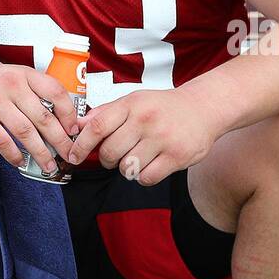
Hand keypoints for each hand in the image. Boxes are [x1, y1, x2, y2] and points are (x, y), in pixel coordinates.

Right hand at [0, 61, 77, 169]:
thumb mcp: (12, 76)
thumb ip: (33, 92)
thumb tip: (60, 118)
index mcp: (24, 74)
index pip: (55, 91)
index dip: (68, 113)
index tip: (74, 130)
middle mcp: (11, 85)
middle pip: (43, 117)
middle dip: (60, 140)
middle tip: (69, 155)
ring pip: (25, 132)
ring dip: (40, 152)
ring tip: (49, 166)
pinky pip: (2, 141)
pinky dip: (14, 155)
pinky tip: (20, 162)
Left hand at [66, 86, 220, 184]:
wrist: (205, 108)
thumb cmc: (162, 107)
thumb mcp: (134, 101)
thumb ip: (105, 113)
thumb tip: (77, 126)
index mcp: (132, 104)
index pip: (97, 126)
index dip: (81, 145)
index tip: (73, 156)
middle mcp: (146, 120)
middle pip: (110, 152)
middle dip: (106, 159)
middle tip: (114, 156)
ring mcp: (163, 138)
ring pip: (127, 167)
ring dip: (126, 168)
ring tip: (137, 157)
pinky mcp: (177, 156)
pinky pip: (146, 177)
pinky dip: (143, 176)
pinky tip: (150, 165)